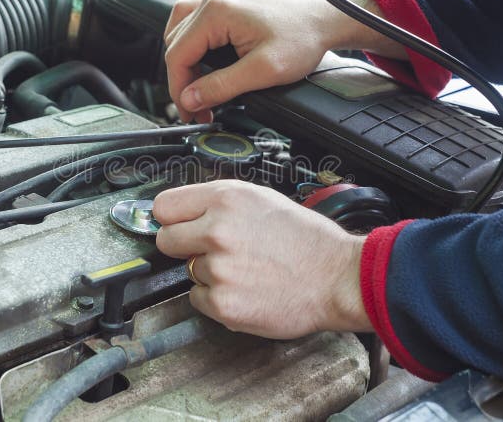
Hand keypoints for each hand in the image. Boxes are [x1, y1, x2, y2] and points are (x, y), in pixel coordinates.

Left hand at [153, 180, 371, 338]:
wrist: (337, 278)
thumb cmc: (307, 240)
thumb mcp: (262, 200)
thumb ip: (220, 204)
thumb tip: (186, 212)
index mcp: (226, 199)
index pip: (164, 206)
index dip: (173, 218)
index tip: (179, 226)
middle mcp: (217, 231)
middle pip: (165, 240)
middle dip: (183, 247)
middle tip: (211, 251)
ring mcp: (218, 269)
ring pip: (188, 271)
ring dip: (210, 273)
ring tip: (245, 271)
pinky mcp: (223, 303)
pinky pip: (198, 299)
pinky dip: (217, 299)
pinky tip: (245, 290)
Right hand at [163, 0, 404, 122]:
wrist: (325, 18)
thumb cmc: (302, 38)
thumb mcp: (263, 71)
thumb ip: (222, 86)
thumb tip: (190, 100)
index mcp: (216, 11)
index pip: (177, 55)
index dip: (179, 89)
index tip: (191, 113)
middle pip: (175, 44)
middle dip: (183, 80)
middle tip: (199, 108)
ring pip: (179, 33)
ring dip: (184, 62)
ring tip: (199, 88)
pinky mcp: (226, 4)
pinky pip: (194, 25)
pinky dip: (193, 47)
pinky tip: (205, 65)